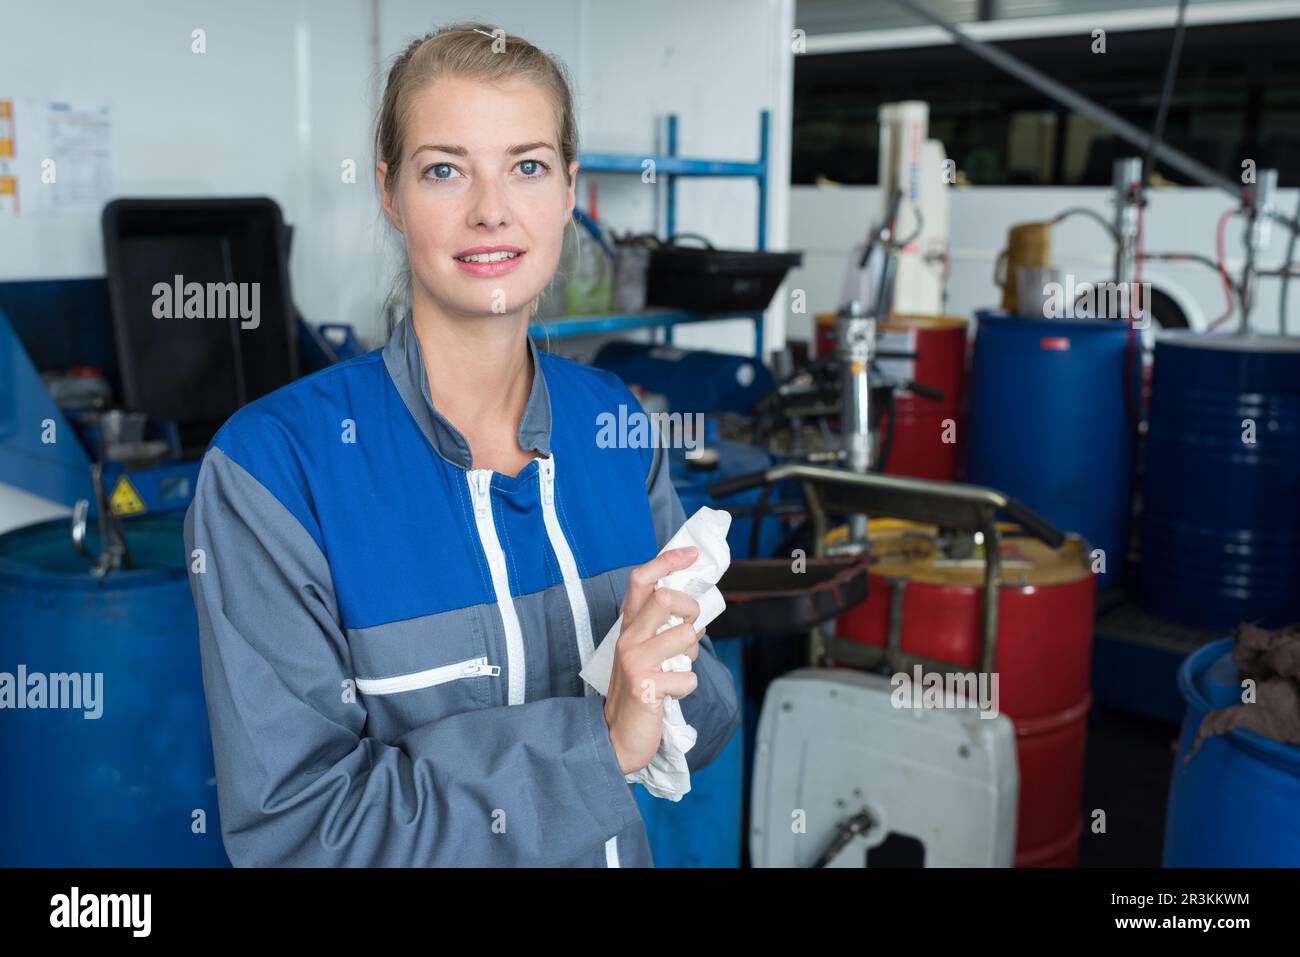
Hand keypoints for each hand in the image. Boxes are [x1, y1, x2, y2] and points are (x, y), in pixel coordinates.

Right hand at [603, 546, 702, 774]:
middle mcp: (628, 638)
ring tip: (678, 668)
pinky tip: (671, 694)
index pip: (641, 579)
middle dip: (691, 610)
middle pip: (666, 598)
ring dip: (692, 654)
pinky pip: (688, 678)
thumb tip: (696, 613)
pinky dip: (687, 687)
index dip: (667, 560)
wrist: (617, 736)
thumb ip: (663, 629)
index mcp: (628, 627)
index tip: (691, 553)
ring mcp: (634, 661)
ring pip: (685, 635)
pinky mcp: (645, 686)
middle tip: (689, 629)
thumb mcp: (646, 652)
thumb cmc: (638, 691)